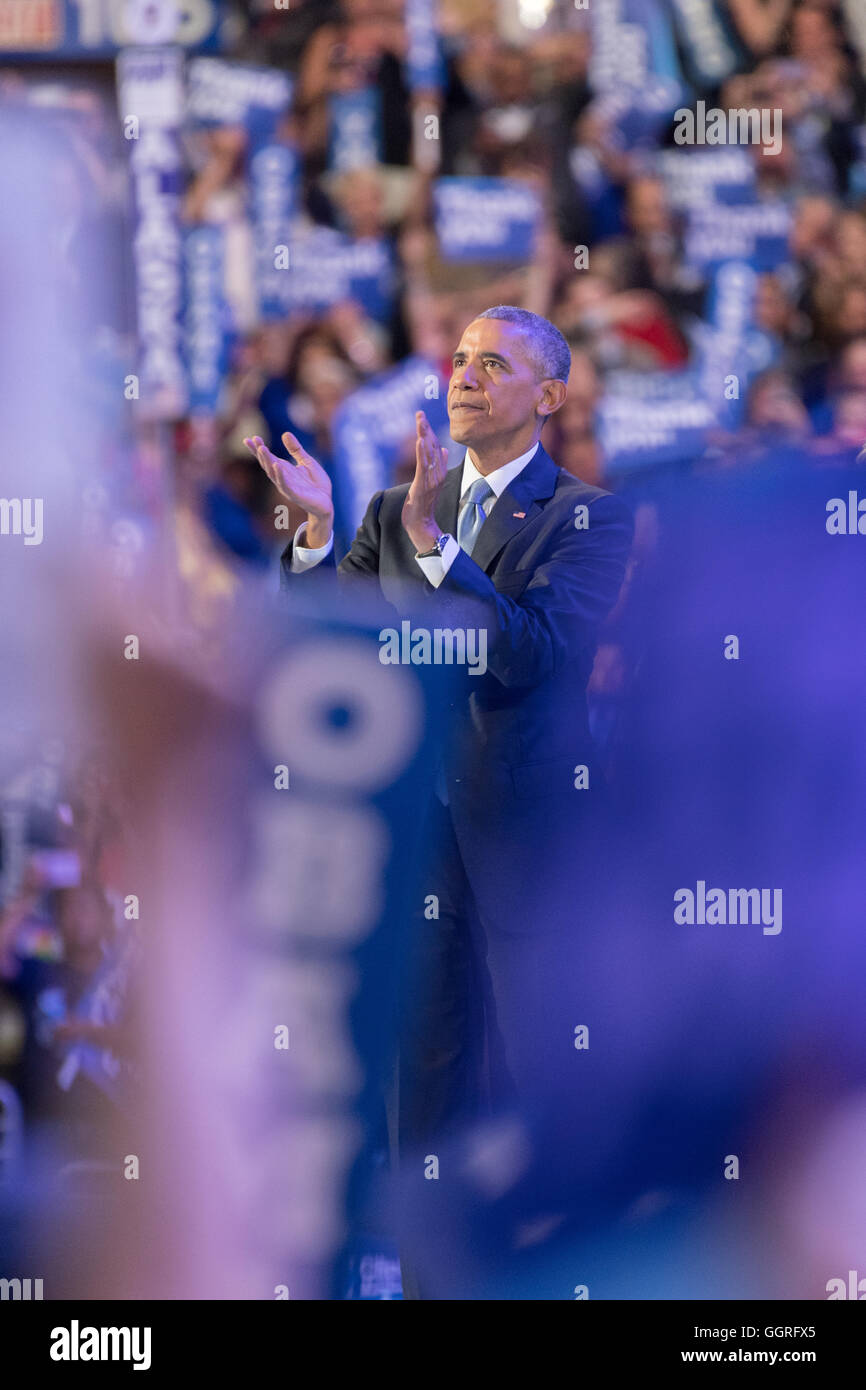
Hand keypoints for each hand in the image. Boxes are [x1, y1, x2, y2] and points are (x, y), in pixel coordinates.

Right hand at [244, 432, 333, 547]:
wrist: (327, 501)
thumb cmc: (316, 484)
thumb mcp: (306, 461)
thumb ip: (295, 449)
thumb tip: (285, 433)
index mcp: (284, 470)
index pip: (268, 458)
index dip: (258, 449)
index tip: (249, 438)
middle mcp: (282, 478)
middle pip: (267, 464)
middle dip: (260, 453)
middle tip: (254, 440)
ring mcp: (287, 487)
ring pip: (273, 474)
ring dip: (267, 461)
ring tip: (262, 448)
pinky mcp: (295, 495)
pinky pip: (285, 485)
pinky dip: (280, 476)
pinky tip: (276, 466)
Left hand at [401, 411, 448, 552]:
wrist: (422, 524)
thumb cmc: (424, 505)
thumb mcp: (431, 482)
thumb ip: (439, 465)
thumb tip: (445, 450)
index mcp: (439, 471)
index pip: (435, 447)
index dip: (429, 431)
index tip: (422, 417)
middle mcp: (437, 473)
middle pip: (433, 447)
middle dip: (426, 429)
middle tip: (420, 413)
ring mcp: (431, 479)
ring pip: (429, 453)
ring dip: (424, 436)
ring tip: (420, 422)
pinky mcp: (423, 485)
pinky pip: (423, 466)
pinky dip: (422, 452)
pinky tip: (420, 440)